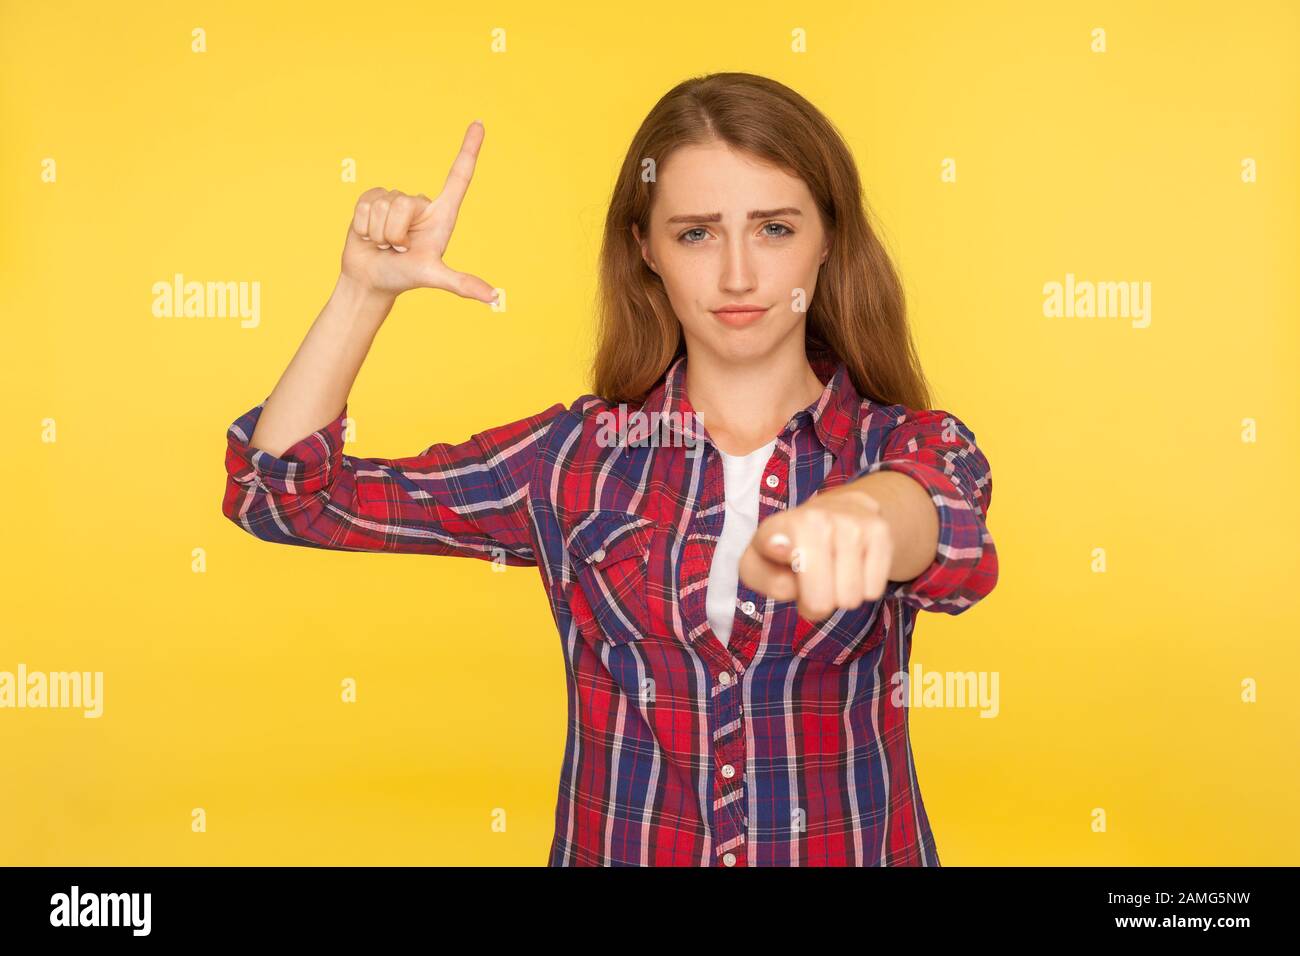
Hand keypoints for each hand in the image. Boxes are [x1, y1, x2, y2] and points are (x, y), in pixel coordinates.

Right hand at [339, 120, 497, 302]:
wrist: (369, 279)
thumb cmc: (404, 277)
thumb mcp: (434, 276)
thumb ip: (462, 284)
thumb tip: (494, 299)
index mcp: (442, 214)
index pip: (459, 176)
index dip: (469, 150)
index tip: (479, 123)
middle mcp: (421, 203)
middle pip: (405, 203)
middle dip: (395, 232)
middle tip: (399, 248)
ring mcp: (396, 199)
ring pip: (383, 204)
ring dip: (378, 231)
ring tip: (385, 244)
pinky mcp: (372, 199)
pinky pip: (365, 202)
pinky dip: (362, 225)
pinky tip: (369, 235)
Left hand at [737, 487, 894, 621]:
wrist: (836, 510)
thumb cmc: (790, 550)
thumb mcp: (760, 566)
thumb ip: (765, 578)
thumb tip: (790, 574)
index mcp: (779, 527)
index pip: (780, 547)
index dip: (781, 556)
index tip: (786, 554)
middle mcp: (816, 519)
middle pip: (822, 601)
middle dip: (817, 603)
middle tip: (811, 585)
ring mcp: (851, 523)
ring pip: (851, 598)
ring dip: (841, 594)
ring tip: (831, 572)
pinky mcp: (880, 531)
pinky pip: (874, 590)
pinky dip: (863, 587)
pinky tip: (851, 565)